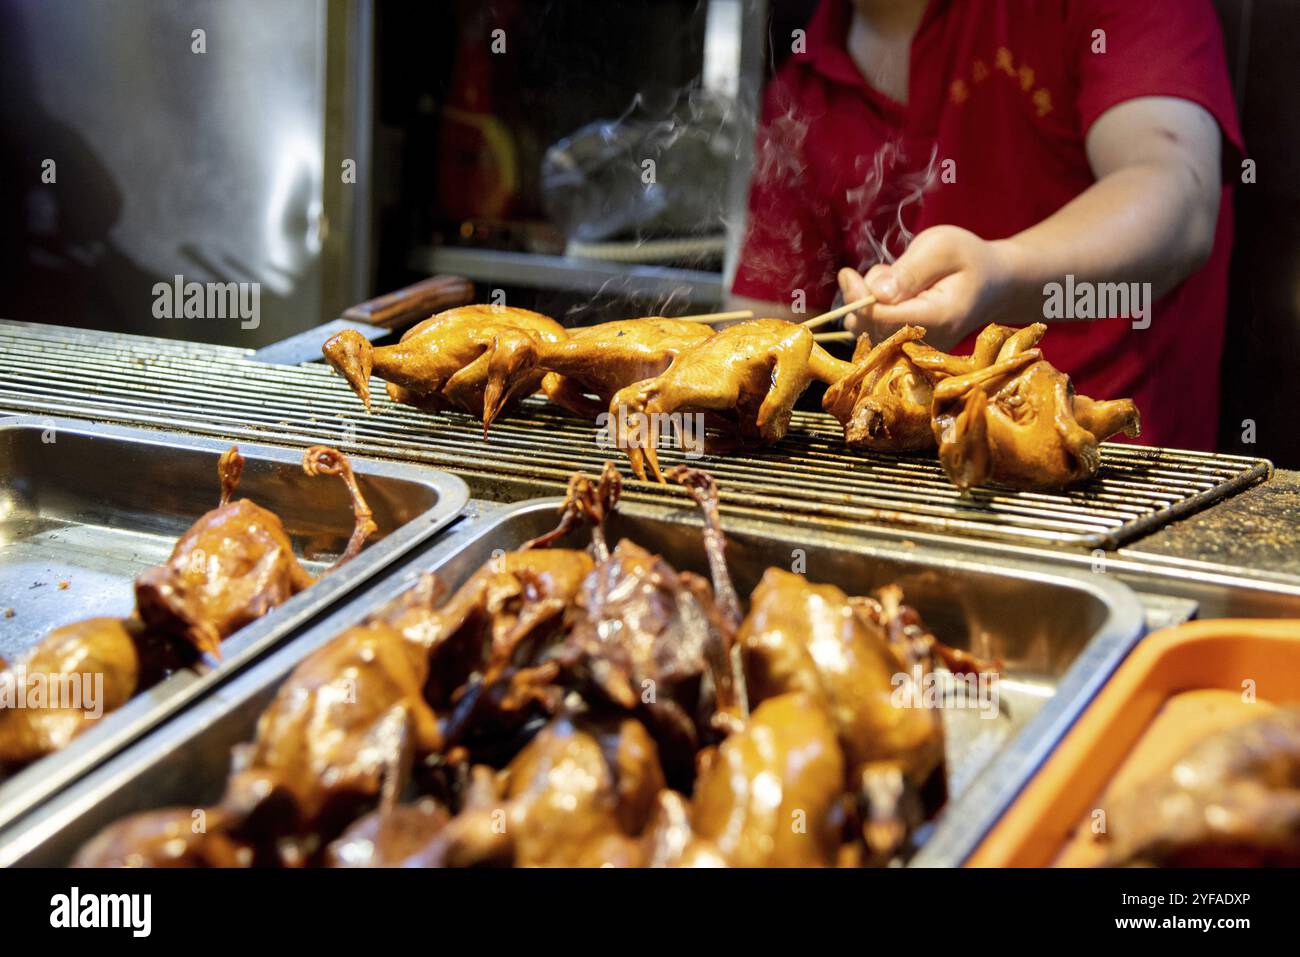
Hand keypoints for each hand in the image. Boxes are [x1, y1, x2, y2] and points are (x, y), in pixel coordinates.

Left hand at [839, 226, 1018, 350]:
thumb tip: (877, 292)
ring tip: (895, 279)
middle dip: (862, 297)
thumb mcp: (942, 247)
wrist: (993, 284)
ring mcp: (916, 350)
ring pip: (869, 331)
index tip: (847, 274)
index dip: (860, 298)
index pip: (884, 318)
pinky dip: (874, 310)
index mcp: (938, 317)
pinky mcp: (907, 349)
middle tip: (880, 270)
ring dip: (868, 302)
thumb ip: (910, 270)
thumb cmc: (968, 259)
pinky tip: (894, 294)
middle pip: (871, 328)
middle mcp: (926, 343)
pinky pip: (876, 333)